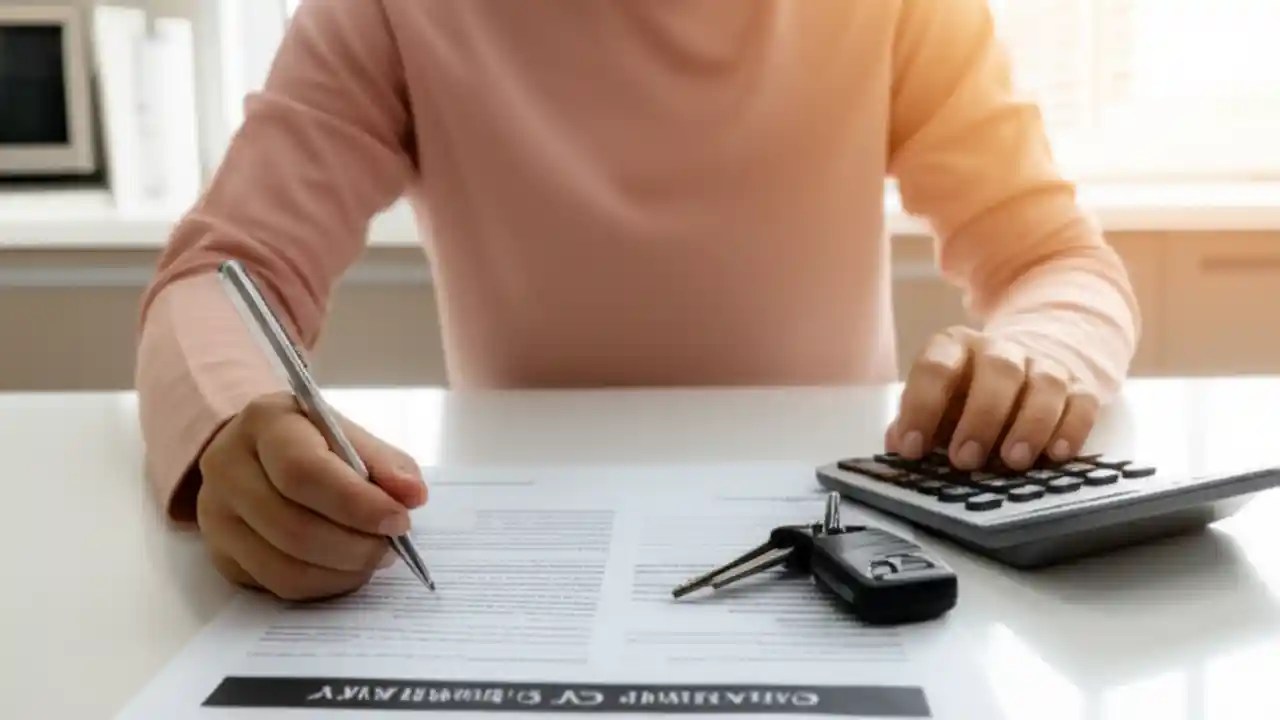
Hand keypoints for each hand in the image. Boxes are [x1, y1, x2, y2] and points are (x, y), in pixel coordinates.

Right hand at [195, 392, 426, 600]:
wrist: (254, 452)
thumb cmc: (310, 440)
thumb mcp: (345, 433)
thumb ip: (382, 462)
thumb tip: (412, 496)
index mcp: (265, 423)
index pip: (304, 471)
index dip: (356, 503)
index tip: (399, 519)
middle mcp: (228, 468)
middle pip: (292, 527)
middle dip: (355, 546)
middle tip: (391, 546)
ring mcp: (217, 516)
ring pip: (283, 566)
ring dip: (342, 571)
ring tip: (373, 557)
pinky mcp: (221, 555)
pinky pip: (277, 585)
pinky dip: (323, 584)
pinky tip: (346, 568)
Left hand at [885, 326, 1098, 470]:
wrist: (1025, 364)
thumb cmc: (967, 395)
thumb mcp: (935, 403)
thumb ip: (914, 422)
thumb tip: (898, 446)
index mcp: (955, 348)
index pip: (936, 367)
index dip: (922, 407)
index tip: (913, 449)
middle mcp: (1000, 350)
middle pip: (998, 371)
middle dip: (982, 416)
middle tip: (965, 459)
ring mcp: (1043, 366)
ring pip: (1045, 384)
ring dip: (1030, 424)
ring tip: (1013, 461)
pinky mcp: (1079, 386)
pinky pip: (1082, 402)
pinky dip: (1071, 428)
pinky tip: (1056, 455)